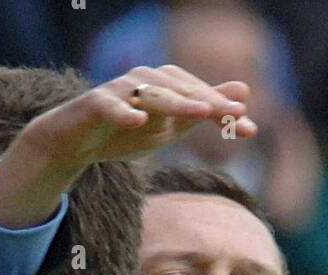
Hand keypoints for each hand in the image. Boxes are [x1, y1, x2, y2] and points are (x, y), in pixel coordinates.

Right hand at [0, 65, 256, 228]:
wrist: (76, 141)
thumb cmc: (127, 130)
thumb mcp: (171, 124)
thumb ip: (206, 109)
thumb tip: (245, 94)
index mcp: (164, 85)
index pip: (199, 96)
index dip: (224, 111)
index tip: (251, 128)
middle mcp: (144, 80)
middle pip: (180, 90)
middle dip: (208, 102)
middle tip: (234, 114)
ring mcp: (119, 91)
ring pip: (149, 93)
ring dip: (175, 101)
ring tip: (199, 111)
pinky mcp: (94, 104)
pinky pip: (110, 105)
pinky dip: (123, 112)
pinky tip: (138, 121)